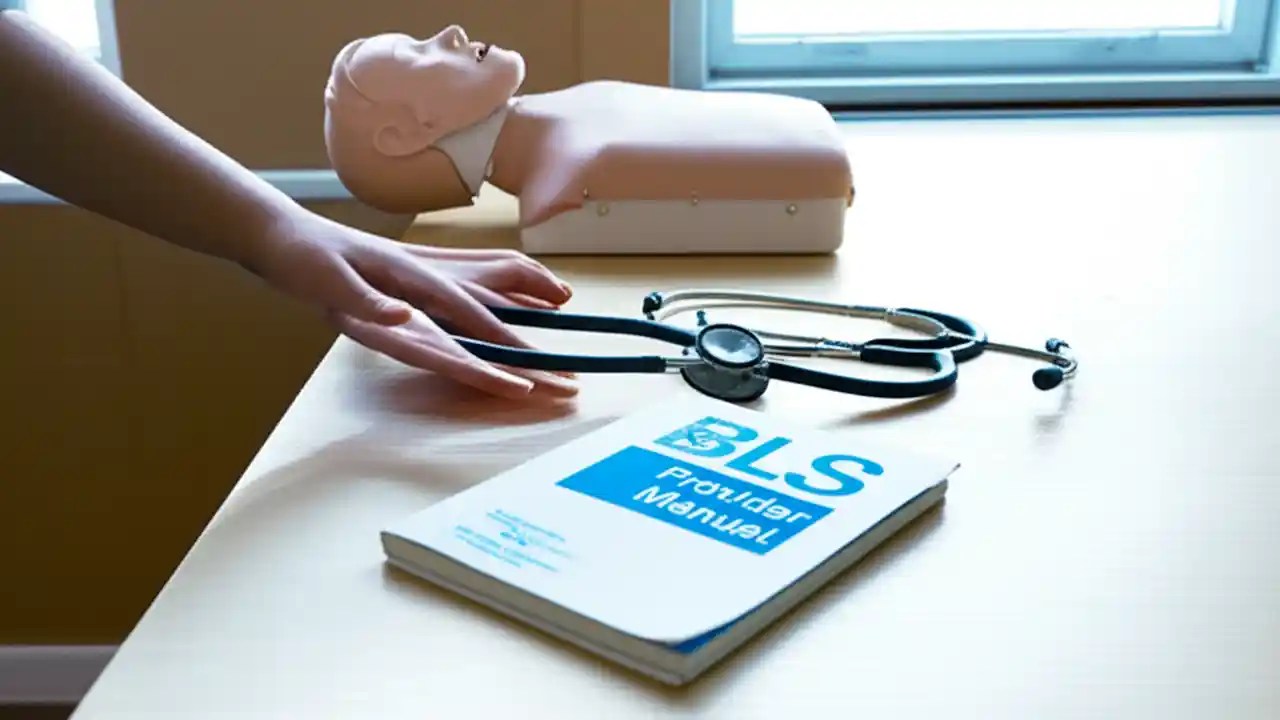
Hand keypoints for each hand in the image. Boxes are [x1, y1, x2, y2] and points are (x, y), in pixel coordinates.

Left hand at [244, 209, 577, 399]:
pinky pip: (481, 269)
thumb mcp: (324, 282)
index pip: (468, 315)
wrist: (284, 233)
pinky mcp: (424, 266)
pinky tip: (522, 284)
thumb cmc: (302, 259)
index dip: (500, 345)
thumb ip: (366, 300)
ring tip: (565, 301)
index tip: (526, 375)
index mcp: (411, 275)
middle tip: (562, 366)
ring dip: (533, 287)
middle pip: (498, 295)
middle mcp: (431, 267)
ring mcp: (430, 264)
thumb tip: (405, 316)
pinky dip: (512, 276)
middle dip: (535, 329)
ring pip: (497, 272)